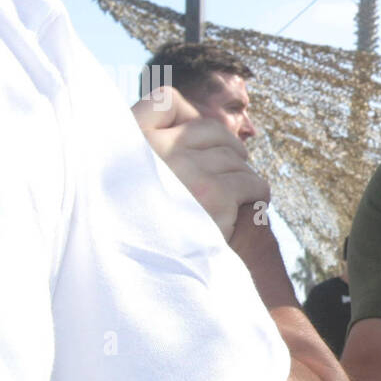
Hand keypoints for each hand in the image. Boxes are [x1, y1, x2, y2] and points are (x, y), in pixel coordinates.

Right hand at [131, 87, 268, 240]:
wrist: (138, 280)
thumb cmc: (136, 233)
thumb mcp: (126, 182)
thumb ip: (150, 151)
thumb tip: (194, 125)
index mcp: (123, 141)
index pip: (163, 100)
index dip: (188, 116)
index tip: (197, 142)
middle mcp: (151, 147)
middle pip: (210, 130)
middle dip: (225, 152)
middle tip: (228, 176)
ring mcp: (184, 168)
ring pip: (235, 158)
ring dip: (241, 177)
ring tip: (235, 199)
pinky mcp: (212, 194)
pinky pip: (252, 182)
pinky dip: (258, 194)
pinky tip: (251, 207)